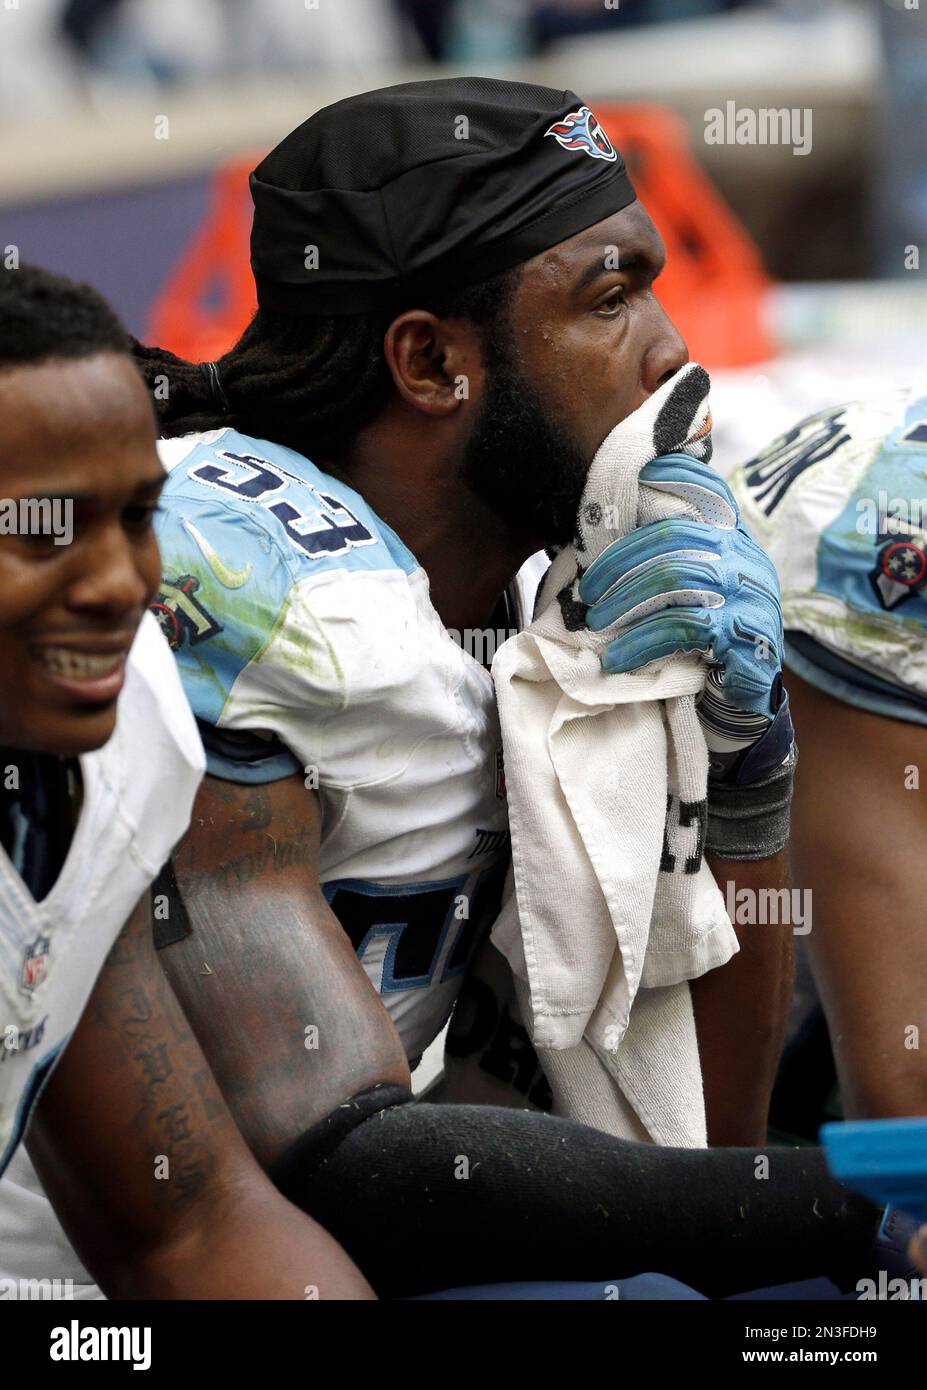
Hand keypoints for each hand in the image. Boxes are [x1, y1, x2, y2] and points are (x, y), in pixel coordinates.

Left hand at [579, 454, 793, 782]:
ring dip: (624, 603)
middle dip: (620, 564)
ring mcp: (748, 593)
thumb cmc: (712, 643)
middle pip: (674, 538)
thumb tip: (606, 551)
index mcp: (733, 541)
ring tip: (596, 624)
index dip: (657, 498)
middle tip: (588, 594)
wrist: (750, 699)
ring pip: (674, 578)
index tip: (615, 509)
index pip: (698, 501)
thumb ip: (672, 563)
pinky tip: (617, 657)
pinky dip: (640, 642)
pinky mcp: (742, 632)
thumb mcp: (697, 595)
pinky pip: (682, 625)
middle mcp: (745, 558)